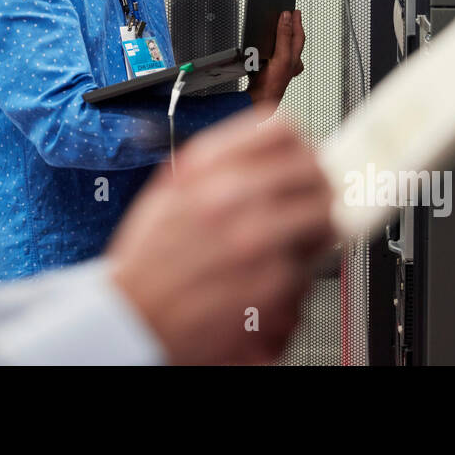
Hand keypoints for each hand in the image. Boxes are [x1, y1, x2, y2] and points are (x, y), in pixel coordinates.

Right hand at [106, 107, 335, 364]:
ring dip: (314, 230)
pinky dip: (296, 275)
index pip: (284, 133)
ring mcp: (259, 249)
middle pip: (315, 176)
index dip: (299, 145)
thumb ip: (216, 163)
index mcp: (208, 172)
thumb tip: (265, 145)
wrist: (132, 321)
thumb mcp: (167, 192)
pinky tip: (269, 278)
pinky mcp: (274, 292)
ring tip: (292, 242)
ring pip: (323, 223)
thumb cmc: (148, 261)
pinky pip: (309, 270)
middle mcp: (235, 204)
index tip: (300, 158)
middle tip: (309, 201)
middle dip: (317, 188)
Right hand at [247, 10, 305, 109]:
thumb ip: (284, 36)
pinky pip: (272, 57)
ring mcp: (280, 69)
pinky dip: (270, 51)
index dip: (297, 22)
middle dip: (293, 29)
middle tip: (292, 17)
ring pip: (284, 50)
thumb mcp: (281, 56)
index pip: (299, 35)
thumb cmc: (273, 84)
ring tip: (280, 30)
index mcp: (294, 58)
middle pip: (293, 42)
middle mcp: (289, 63)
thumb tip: (287, 17)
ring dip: (282, 39)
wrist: (259, 102)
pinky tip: (264, 51)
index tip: (296, 11)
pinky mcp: (269, 73)